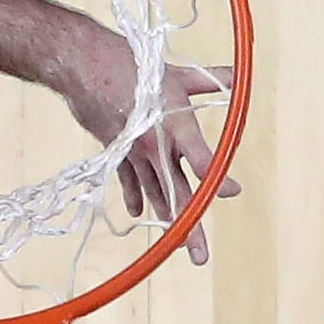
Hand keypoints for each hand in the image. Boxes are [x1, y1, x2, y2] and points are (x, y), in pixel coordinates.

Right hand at [62, 47, 239, 265]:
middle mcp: (157, 146)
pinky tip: (140, 213)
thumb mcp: (177, 73)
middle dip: (191, 226)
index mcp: (176, 126)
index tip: (234, 192)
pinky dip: (137, 198)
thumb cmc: (133, 66)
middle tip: (201, 256)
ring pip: (155, 194)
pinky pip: (131, 182)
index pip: (203, 161)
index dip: (218, 181)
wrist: (85, 66)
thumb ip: (210, 80)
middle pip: (178, 193)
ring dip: (167, 220)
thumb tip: (238, 74)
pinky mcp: (118, 152)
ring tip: (180, 247)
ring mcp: (135, 153)